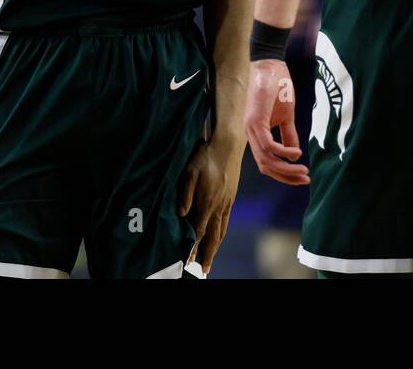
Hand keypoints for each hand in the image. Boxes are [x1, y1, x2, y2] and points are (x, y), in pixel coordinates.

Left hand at [177, 129, 244, 273]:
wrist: (229, 144)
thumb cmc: (205, 155)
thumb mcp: (190, 171)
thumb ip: (185, 193)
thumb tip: (181, 214)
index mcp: (207, 202)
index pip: (199, 231)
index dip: (193, 248)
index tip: (188, 261)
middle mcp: (219, 206)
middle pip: (213, 236)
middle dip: (208, 254)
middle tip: (204, 269)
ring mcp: (227, 203)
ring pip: (221, 230)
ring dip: (216, 247)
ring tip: (211, 258)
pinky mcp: (231, 198)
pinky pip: (226, 221)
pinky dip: (222, 233)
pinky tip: (219, 235)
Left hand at [244, 59, 308, 185]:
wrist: (271, 65)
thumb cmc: (278, 87)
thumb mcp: (286, 116)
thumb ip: (288, 135)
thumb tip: (295, 156)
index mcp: (256, 134)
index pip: (266, 163)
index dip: (284, 174)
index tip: (302, 178)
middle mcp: (250, 134)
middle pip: (265, 166)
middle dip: (286, 176)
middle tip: (305, 180)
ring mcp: (251, 128)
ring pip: (266, 159)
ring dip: (286, 168)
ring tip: (303, 170)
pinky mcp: (255, 120)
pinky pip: (268, 145)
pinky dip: (283, 153)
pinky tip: (296, 153)